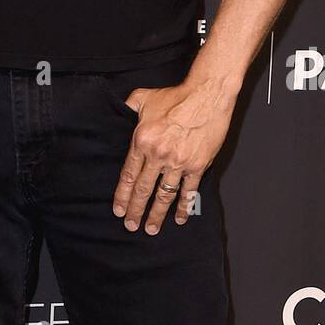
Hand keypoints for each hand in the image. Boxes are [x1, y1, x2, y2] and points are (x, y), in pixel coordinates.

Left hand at [112, 79, 232, 234]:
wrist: (206, 96)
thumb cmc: (176, 96)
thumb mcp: (144, 97)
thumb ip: (130, 107)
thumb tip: (122, 111)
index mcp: (142, 141)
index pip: (129, 176)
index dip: (123, 195)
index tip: (119, 210)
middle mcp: (158, 155)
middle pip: (143, 190)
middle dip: (136, 210)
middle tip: (131, 226)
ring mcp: (178, 163)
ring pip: (164, 195)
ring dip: (157, 214)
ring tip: (151, 229)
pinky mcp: (197, 166)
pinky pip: (188, 192)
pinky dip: (184, 207)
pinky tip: (179, 218)